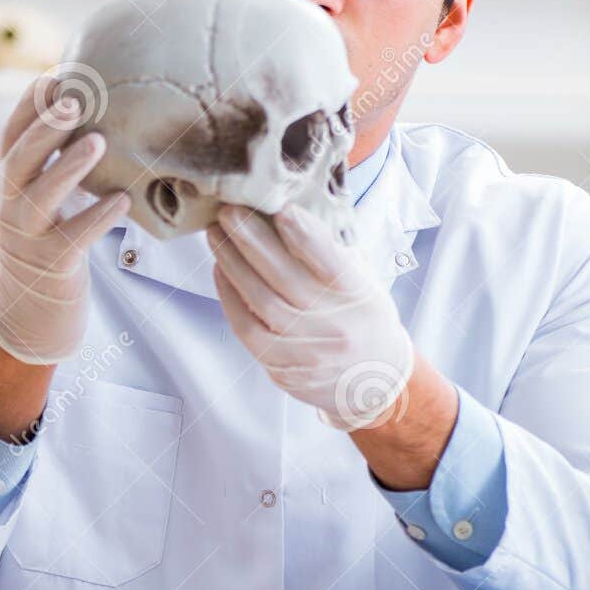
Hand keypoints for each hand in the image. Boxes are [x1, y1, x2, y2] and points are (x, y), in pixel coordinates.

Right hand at [0, 76, 129, 365]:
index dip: (29, 104)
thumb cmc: (49, 242)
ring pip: (42, 196)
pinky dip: (97, 218)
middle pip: (20, 159)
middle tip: (73, 100)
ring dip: (69, 167)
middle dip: (44, 128)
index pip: (11, 135)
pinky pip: (73, 238)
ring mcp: (27, 236)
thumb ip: (59, 162)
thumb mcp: (44, 198)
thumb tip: (102, 110)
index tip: (55, 73)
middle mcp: (11, 204)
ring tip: (100, 141)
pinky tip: (123, 201)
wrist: (30, 313)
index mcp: (10, 182)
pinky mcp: (51, 265)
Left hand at [209, 203, 414, 429]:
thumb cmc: (362, 317)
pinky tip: (220, 269)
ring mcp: (307, 350)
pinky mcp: (282, 368)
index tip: (282, 209)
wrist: (373, 381)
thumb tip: (288, 208)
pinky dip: (229, 296)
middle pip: (286, 278)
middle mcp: (336, 326)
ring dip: (232, 263)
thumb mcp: (363, 281)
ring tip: (216, 235)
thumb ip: (332, 252)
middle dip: (252, 240)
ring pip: (260, 301)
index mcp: (362, 298)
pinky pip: (246, 327)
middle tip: (228, 211)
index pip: (333, 264)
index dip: (306, 237)